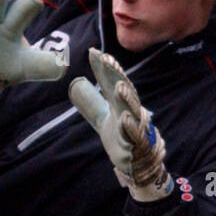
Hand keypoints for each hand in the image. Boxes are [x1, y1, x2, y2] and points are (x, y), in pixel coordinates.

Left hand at [69, 47, 171, 200]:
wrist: (139, 163)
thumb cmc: (123, 137)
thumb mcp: (103, 118)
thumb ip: (91, 103)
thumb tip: (76, 85)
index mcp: (122, 104)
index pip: (112, 82)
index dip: (104, 68)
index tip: (94, 52)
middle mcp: (131, 111)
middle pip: (123, 90)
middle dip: (116, 75)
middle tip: (106, 60)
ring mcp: (136, 127)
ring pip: (132, 109)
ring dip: (126, 97)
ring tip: (117, 85)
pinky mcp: (138, 144)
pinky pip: (135, 135)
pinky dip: (130, 127)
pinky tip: (123, 118)